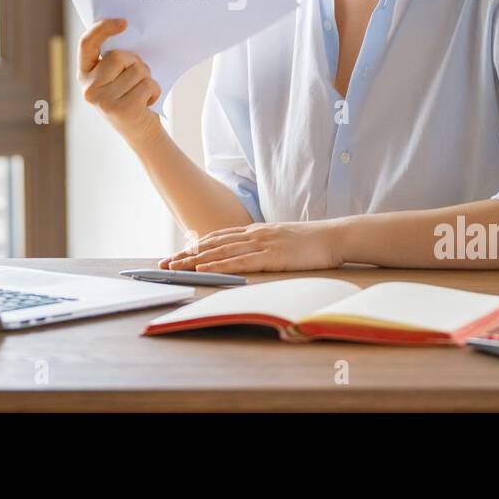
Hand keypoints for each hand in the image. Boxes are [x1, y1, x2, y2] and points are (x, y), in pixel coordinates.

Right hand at [77, 17, 162, 146]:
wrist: (141, 132)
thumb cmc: (131, 96)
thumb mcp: (116, 77)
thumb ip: (114, 59)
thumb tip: (127, 28)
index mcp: (84, 75)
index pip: (86, 43)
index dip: (102, 28)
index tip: (124, 23)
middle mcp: (89, 89)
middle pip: (119, 56)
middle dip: (136, 63)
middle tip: (137, 79)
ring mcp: (103, 101)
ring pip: (137, 70)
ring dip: (147, 79)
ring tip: (141, 93)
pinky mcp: (122, 110)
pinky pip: (147, 84)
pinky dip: (154, 90)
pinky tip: (147, 103)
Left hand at [157, 221, 345, 273]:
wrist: (334, 237)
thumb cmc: (311, 242)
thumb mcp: (282, 240)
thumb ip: (264, 245)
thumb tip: (250, 255)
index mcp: (256, 230)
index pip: (218, 237)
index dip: (195, 245)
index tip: (177, 254)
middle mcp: (253, 234)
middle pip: (212, 243)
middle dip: (186, 254)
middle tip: (164, 264)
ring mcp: (261, 243)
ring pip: (220, 251)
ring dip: (194, 260)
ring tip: (175, 267)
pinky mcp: (271, 256)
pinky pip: (239, 261)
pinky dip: (218, 264)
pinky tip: (204, 268)